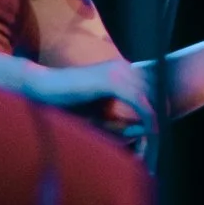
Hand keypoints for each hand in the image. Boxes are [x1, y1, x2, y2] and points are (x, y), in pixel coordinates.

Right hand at [26, 58, 158, 145]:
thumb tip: (141, 131)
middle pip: (156, 90)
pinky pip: (138, 100)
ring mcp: (117, 71)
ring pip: (150, 96)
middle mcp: (123, 66)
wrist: (44, 89)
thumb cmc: (68, 103)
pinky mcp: (110, 81)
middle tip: (157, 137)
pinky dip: (147, 116)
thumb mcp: (99, 113)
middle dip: (160, 113)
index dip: (159, 106)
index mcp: (122, 69)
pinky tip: (149, 130)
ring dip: (154, 118)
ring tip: (153, 138)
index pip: (154, 85)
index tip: (159, 127)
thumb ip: (120, 120)